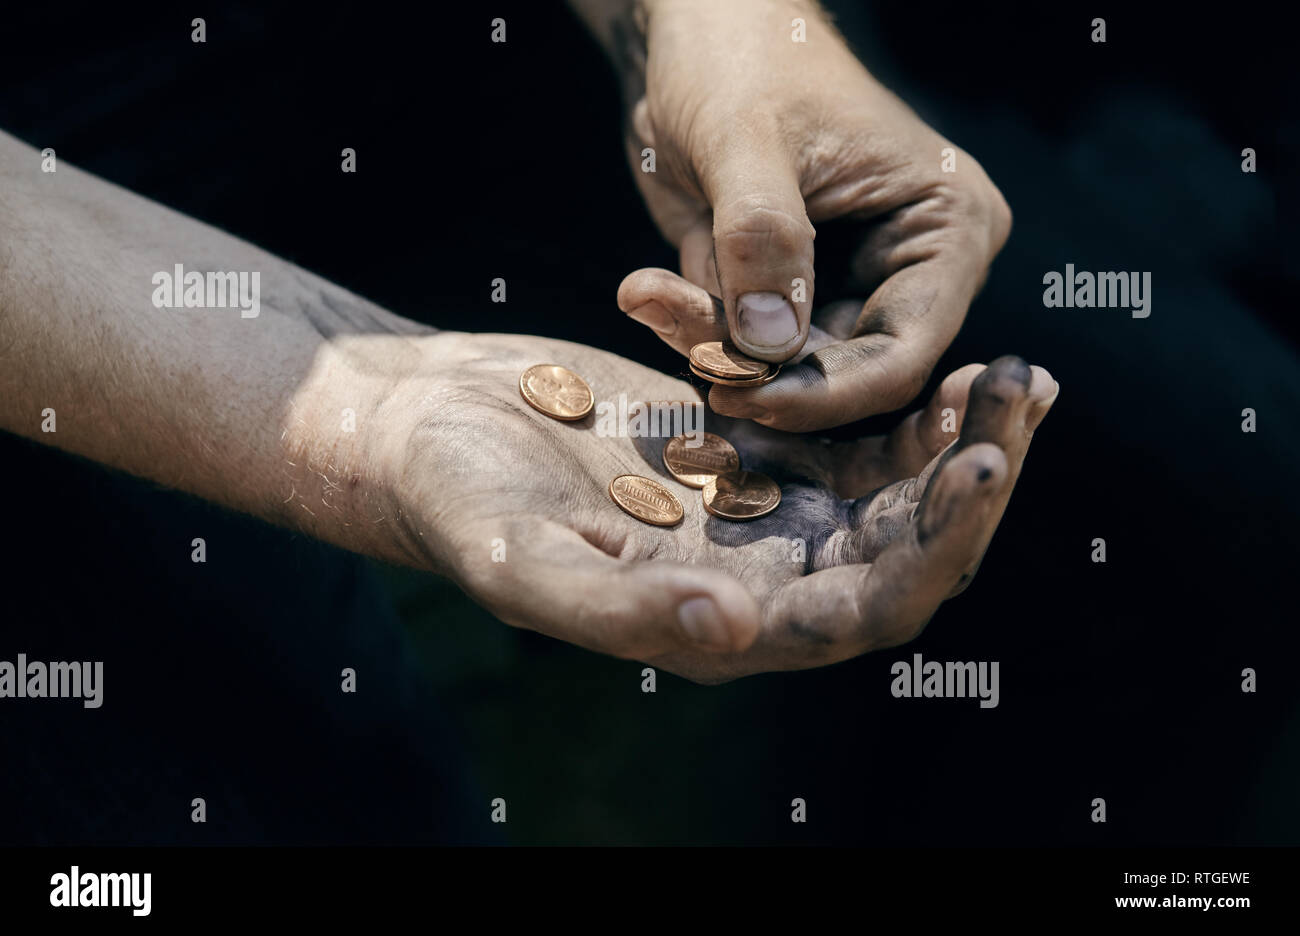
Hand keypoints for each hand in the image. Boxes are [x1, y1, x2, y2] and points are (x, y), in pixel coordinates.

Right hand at [381, 331, 1055, 682]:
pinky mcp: (747, 444)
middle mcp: (757, 575)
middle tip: (1025, 394)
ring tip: (1014, 372)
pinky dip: (897, 398)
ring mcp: (757, 507)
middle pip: (901, 548)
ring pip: (890, 488)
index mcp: (722, 623)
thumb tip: (741, 632)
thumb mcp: (525, 561)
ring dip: (954, 435)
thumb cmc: (458, 502)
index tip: (981, 463)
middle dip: (972, 480)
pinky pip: (847, 430)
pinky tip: (938, 349)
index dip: (933, 548)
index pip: (863, 610)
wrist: (428, 425)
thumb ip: (626, 609)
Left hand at [615, 0, 1011, 430]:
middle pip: (841, 371)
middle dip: (753, 367)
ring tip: (648, 291)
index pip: (904, 350)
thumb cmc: (739, 57)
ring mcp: (848, 282)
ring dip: (709, 343)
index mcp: (945, 227)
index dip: (826, 392)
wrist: (695, 31)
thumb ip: (762, 236)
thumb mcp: (746, 139)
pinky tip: (647, 289)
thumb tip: (770, 346)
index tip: (741, 395)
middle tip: (673, 331)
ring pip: (783, 366)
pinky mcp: (787, 290)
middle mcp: (911, 268)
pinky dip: (692, 326)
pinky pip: (742, 341)